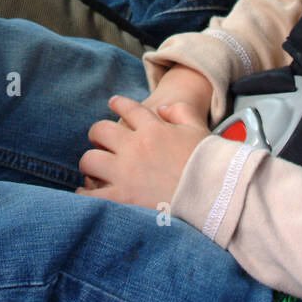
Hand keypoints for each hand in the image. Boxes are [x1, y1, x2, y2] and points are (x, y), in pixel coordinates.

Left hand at [77, 95, 209, 208]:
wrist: (215, 196)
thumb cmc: (210, 165)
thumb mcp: (199, 130)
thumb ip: (181, 113)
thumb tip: (163, 109)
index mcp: (153, 129)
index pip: (128, 109)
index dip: (118, 103)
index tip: (113, 102)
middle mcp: (134, 147)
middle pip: (100, 131)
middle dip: (98, 135)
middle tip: (101, 142)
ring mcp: (125, 173)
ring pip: (90, 160)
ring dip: (91, 163)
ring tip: (95, 169)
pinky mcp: (121, 198)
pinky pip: (91, 194)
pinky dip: (86, 194)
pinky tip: (88, 194)